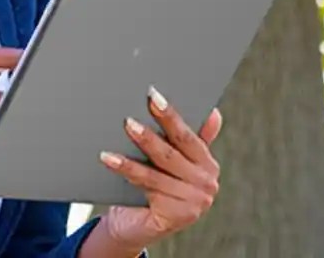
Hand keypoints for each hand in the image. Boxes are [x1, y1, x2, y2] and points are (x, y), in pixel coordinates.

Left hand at [97, 87, 223, 251]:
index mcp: (208, 165)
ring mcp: (193, 202)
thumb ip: (192, 139)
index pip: (188, 136)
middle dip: (149, 134)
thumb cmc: (155, 187)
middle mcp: (207, 184)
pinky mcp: (176, 216)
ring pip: (156, 171)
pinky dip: (127, 172)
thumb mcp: (175, 162)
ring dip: (134, 153)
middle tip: (129, 118)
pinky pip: (146, 187)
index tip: (154, 97)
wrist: (139, 225)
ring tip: (118, 136)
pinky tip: (110, 160)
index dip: (170, 116)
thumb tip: (213, 112)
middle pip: (172, 153)